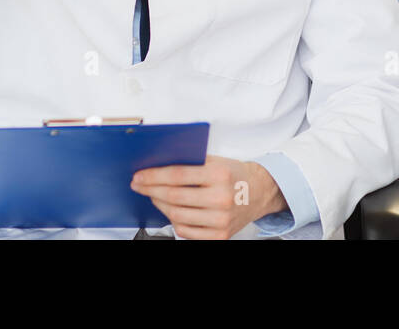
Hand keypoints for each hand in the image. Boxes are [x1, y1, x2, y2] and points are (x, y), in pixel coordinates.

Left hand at [131, 155, 284, 239]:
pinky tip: (171, 211)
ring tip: (154, 197)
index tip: (140, 176)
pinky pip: (186, 231)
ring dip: (159, 205)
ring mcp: (221, 220)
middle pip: (174, 196)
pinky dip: (173, 221)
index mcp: (220, 175)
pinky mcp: (220, 236)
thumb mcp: (216, 161)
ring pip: (177, 215)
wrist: (259, 192)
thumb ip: (191, 162)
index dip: (154, 176)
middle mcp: (221, 198)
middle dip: (151, 190)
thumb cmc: (234, 175)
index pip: (178, 175)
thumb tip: (157, 165)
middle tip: (139, 186)